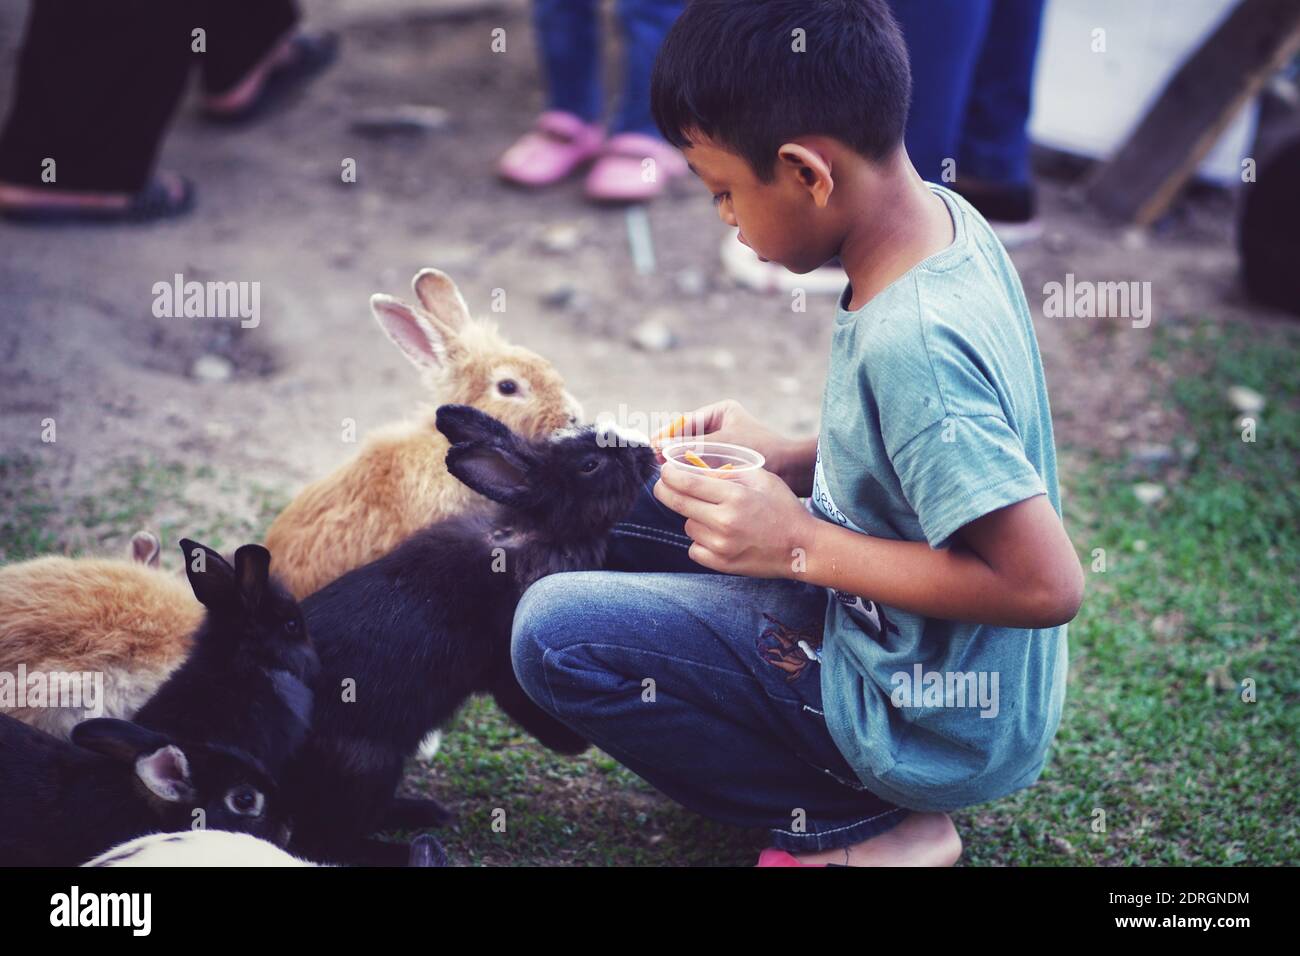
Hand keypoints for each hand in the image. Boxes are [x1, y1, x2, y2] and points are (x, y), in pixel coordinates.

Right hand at [651, 399, 799, 478]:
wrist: (792, 470)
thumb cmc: (760, 451)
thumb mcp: (721, 446)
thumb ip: (688, 447)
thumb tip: (658, 448)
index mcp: (720, 412)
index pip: (684, 423)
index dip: (666, 435)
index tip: (651, 448)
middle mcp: (721, 425)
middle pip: (686, 438)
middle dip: (671, 450)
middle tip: (654, 462)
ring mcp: (724, 444)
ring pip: (693, 453)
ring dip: (680, 463)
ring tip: (664, 473)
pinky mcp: (728, 462)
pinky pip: (704, 466)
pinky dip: (693, 472)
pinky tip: (682, 482)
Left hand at [653, 460, 815, 578]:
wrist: (801, 547)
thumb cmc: (782, 507)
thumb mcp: (761, 478)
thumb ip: (727, 473)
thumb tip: (693, 468)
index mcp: (735, 497)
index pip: (687, 483)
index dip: (669, 474)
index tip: (663, 470)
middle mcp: (725, 522)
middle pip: (677, 503)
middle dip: (664, 490)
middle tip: (663, 485)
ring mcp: (721, 546)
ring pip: (687, 525)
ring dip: (693, 517)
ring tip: (716, 516)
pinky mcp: (720, 563)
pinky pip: (694, 547)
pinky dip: (700, 540)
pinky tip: (719, 535)